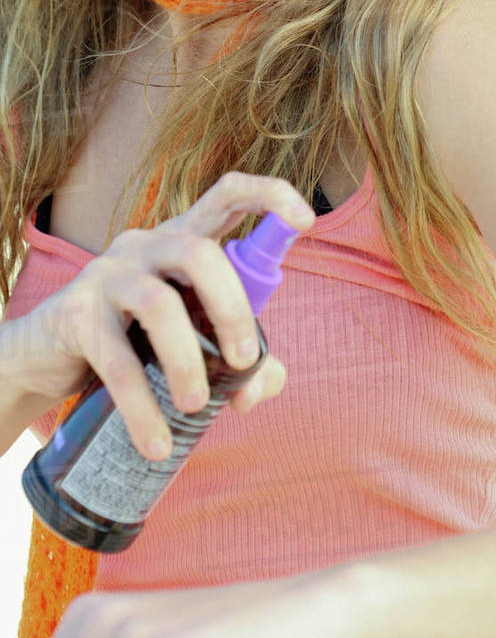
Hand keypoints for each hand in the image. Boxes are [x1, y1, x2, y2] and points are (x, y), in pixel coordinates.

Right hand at [9, 172, 315, 458]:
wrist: (46, 359)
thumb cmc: (135, 339)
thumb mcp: (192, 342)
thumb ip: (240, 360)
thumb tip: (261, 386)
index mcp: (184, 239)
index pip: (228, 194)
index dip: (270, 196)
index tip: (308, 221)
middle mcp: (147, 244)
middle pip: (201, 254)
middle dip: (233, 312)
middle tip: (244, 363)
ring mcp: (108, 274)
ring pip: (159, 305)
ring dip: (187, 362)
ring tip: (197, 407)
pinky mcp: (76, 314)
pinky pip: (117, 361)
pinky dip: (143, 408)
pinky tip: (157, 442)